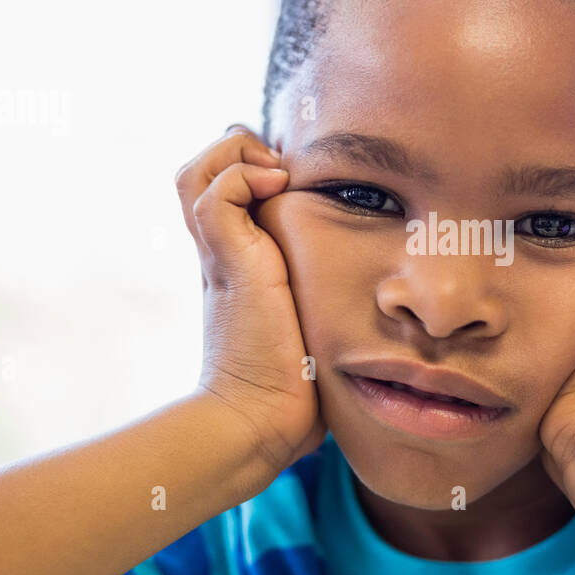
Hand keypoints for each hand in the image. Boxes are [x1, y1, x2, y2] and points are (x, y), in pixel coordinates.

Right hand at [175, 123, 326, 472]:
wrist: (258, 420)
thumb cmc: (293, 389)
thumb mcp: (314, 331)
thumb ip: (329, 308)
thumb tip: (379, 308)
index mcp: (236, 266)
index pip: (222, 194)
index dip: (250, 172)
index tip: (295, 183)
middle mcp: (220, 256)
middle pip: (198, 174)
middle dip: (237, 154)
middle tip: (283, 170)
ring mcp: (220, 257)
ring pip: (195, 173)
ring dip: (235, 158)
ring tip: (277, 175)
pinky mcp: (227, 262)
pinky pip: (214, 193)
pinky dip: (242, 176)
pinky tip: (279, 188)